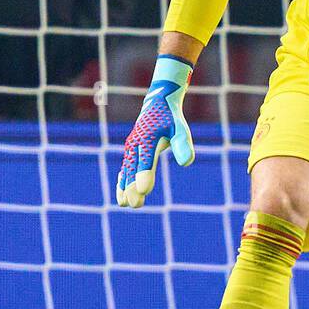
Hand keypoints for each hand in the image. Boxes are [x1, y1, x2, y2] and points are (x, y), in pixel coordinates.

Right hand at [116, 55, 194, 208]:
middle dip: (133, 187)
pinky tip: (121, 196)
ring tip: (124, 204)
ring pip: (126, 170)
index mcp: (148, 138)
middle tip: (135, 204)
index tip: (144, 191)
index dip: (144, 175)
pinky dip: (123, 181)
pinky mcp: (131, 151)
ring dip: (125, 187)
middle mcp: (136, 143)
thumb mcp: (179, 129)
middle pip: (133, 168)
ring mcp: (131, 148)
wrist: (158, 104)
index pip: (146, 160)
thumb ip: (182, 144)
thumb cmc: (171, 119)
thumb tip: (186, 163)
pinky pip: (125, 168)